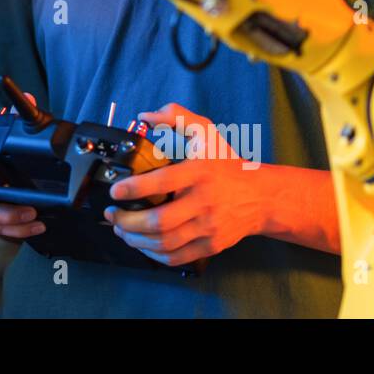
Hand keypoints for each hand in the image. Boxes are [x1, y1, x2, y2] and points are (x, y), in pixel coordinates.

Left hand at [103, 103, 265, 266]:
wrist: (261, 196)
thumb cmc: (227, 163)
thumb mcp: (205, 131)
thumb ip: (176, 116)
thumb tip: (145, 116)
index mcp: (200, 172)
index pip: (163, 182)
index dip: (134, 188)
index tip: (116, 190)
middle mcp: (204, 202)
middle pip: (160, 221)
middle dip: (128, 221)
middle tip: (111, 214)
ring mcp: (209, 227)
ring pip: (165, 242)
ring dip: (136, 239)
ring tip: (120, 229)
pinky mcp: (211, 245)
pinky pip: (177, 256)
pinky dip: (154, 254)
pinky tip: (141, 244)